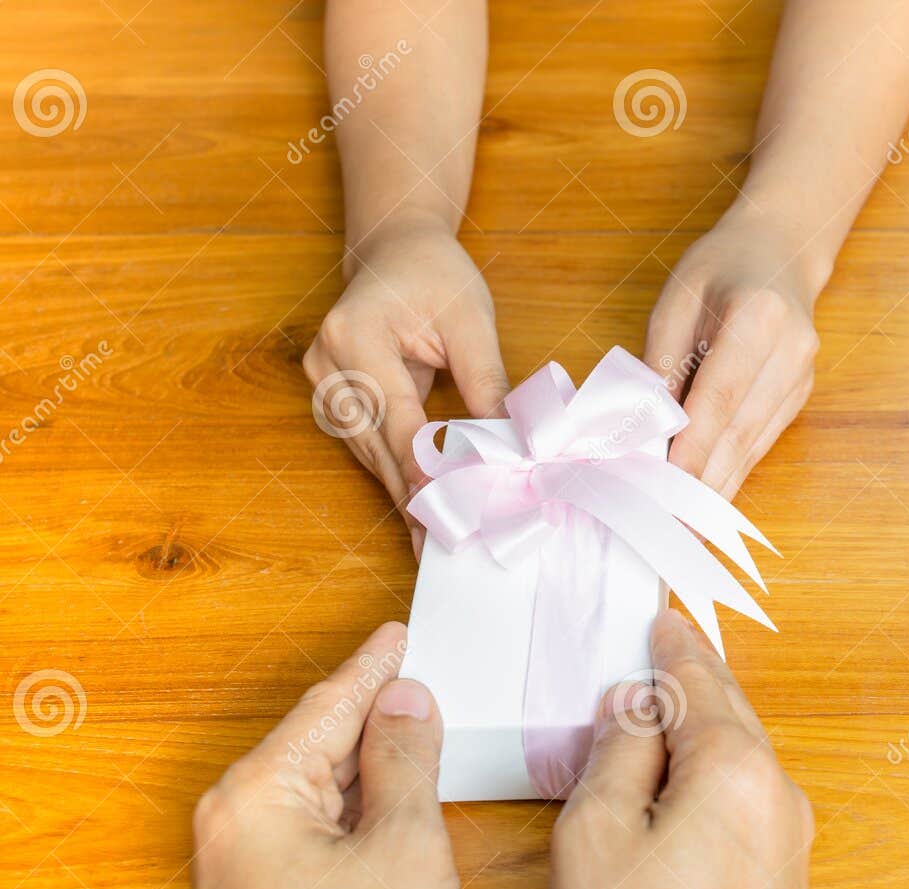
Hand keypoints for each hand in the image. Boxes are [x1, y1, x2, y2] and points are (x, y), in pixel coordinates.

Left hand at [192, 622, 460, 888]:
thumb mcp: (405, 846)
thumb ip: (407, 760)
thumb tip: (406, 703)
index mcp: (257, 794)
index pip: (328, 703)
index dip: (377, 666)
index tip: (399, 633)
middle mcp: (235, 826)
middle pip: (318, 743)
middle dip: (375, 713)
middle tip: (425, 675)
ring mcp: (245, 872)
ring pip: (321, 791)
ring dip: (374, 768)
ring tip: (423, 734)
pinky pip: (317, 832)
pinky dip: (362, 814)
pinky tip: (397, 811)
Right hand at [303, 213, 508, 555]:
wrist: (396, 247)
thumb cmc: (436, 275)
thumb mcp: (471, 320)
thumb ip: (485, 380)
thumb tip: (509, 442)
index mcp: (356, 334)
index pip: (396, 415)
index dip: (422, 466)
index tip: (447, 508)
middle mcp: (327, 361)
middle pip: (375, 443)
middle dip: (411, 495)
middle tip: (442, 544)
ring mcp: (322, 380)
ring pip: (367, 452)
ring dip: (402, 494)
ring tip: (433, 539)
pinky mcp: (332, 396)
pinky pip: (368, 445)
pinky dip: (396, 474)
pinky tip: (421, 508)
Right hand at [549, 610, 814, 888]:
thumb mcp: (595, 839)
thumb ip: (615, 756)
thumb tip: (631, 708)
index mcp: (735, 768)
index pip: (698, 680)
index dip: (671, 646)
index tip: (660, 619)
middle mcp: (777, 794)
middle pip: (729, 712)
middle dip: (694, 678)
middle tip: (665, 645)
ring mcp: (787, 841)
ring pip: (740, 757)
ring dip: (702, 727)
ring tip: (663, 707)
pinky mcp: (781, 882)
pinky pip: (744, 798)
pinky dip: (711, 773)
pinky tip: (682, 786)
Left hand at [645, 205, 823, 497]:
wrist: (780, 249)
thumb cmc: (718, 269)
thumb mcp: (675, 303)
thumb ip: (662, 365)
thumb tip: (645, 431)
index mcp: (758, 316)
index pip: (720, 397)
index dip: (693, 447)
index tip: (665, 485)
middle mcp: (791, 350)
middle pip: (740, 430)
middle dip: (702, 481)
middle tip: (668, 522)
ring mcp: (802, 376)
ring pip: (753, 444)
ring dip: (718, 486)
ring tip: (684, 523)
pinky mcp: (800, 395)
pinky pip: (761, 441)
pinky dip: (733, 470)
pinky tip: (707, 496)